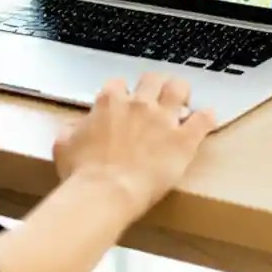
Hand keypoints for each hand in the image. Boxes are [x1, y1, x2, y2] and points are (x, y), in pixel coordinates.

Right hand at [53, 73, 216, 218]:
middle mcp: (138, 104)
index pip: (117, 85)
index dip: (120, 94)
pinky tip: (208, 118)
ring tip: (183, 102)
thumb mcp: (63, 146)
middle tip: (155, 99)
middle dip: (154, 86)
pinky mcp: (183, 140)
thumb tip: (74, 129)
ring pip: (179, 88)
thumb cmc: (83, 174)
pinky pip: (203, 120)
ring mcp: (164, 119)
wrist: (106, 192)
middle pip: (152, 78)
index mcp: (110, 102)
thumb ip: (71, 130)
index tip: (122, 104)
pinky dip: (207, 118)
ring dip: (181, 92)